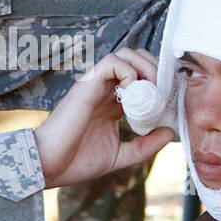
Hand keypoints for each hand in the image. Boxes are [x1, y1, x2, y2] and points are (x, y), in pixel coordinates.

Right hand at [33, 48, 174, 187]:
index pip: (142, 80)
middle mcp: (105, 91)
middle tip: (164, 92)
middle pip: (137, 60)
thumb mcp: (120, 156)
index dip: (160, 85)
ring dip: (146, 67)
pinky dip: (129, 71)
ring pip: (126, 55)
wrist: (48, 166)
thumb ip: (144, 146)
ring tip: (152, 90)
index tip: (172, 101)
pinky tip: (133, 92)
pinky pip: (112, 62)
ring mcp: (96, 86)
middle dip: (156, 70)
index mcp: (112, 105)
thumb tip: (170, 132)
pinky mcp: (87, 84)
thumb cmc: (76, 162)